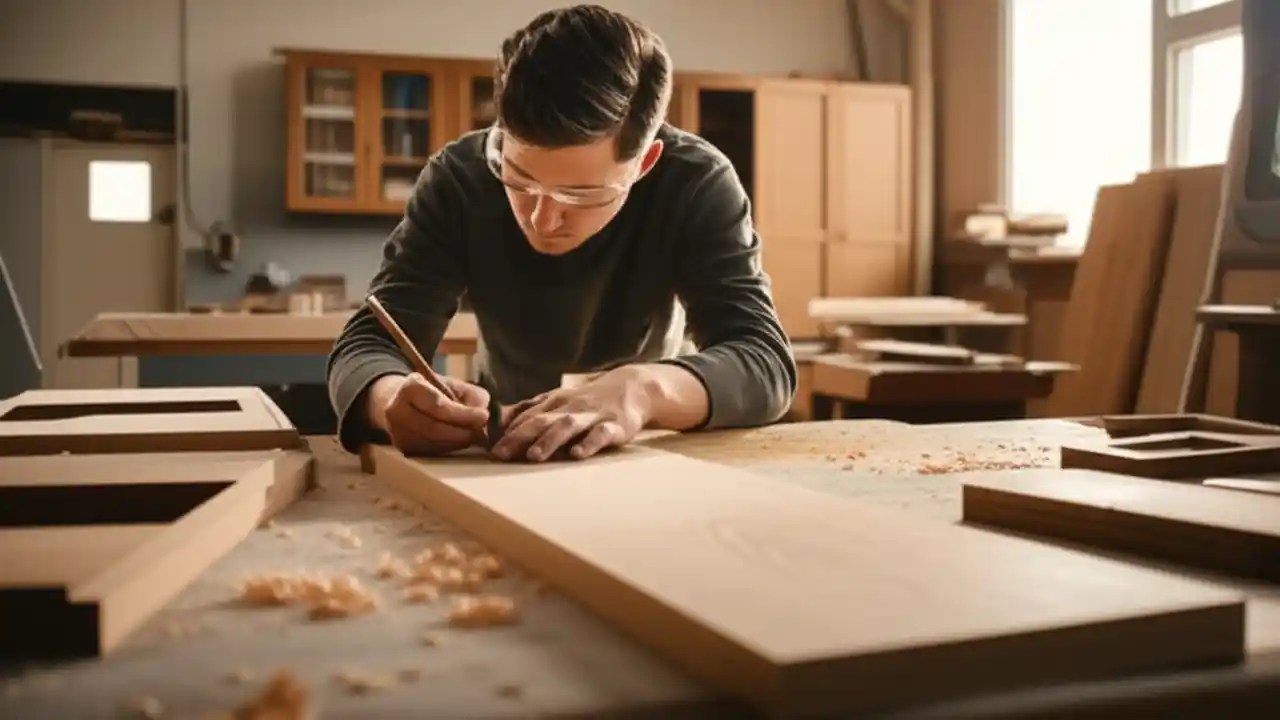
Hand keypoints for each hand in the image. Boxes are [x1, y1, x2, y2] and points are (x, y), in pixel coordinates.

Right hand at [366, 373, 490, 455]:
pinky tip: (458, 441)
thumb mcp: (453, 384)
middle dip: (462, 433)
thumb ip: (472, 395)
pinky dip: (448, 448)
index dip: (462, 414)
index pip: (438, 405)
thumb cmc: (431, 390)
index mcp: (410, 388)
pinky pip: (430, 452)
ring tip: (472, 436)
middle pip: (433, 429)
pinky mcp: (402, 449)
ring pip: (432, 444)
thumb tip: (483, 414)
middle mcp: (397, 412)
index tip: (484, 416)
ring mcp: (397, 433)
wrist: (397, 400)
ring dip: (457, 442)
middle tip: (481, 432)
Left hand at [490, 366, 654, 462]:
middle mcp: (569, 408)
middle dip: (519, 437)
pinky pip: (601, 434)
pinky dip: (589, 444)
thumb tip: (495, 421)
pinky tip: (578, 455)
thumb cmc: (587, 400)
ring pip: (567, 426)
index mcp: (553, 402)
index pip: (526, 416)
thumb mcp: (556, 400)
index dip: (506, 432)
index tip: (487, 447)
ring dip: (550, 440)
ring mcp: (592, 416)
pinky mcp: (615, 426)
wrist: (631, 387)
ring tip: (534, 456)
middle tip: (500, 455)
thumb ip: (529, 410)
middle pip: (541, 420)